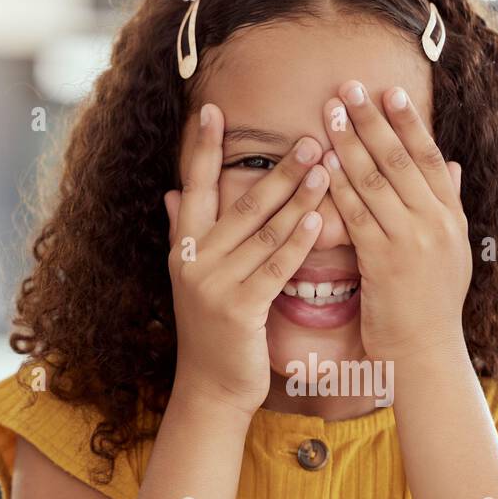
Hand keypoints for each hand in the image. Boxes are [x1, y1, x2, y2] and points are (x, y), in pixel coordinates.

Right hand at [163, 103, 330, 416]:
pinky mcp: (239, 310)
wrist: (212, 389)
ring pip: (263, 232)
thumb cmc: (213, 331)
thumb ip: (183, 233)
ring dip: (298, 198)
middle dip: (278, 169)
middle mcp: (193, 261)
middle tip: (311, 138)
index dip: (204, 149)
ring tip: (326, 168)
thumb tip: (171, 192)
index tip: (213, 109)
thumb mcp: (191, 280)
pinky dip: (298, 243)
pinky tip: (321, 220)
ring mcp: (214, 285)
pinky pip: (275, 268)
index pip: (195, 187)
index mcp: (183, 247)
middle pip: (241, 203)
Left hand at [320, 80, 470, 363]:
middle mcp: (437, 223)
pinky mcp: (386, 260)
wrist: (425, 353)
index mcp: (451, 218)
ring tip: (330, 113)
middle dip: (373, 121)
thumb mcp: (449, 251)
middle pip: (401, 159)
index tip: (388, 91)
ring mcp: (413, 241)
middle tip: (349, 88)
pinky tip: (321, 164)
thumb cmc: (429, 306)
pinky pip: (357, 214)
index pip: (428, 157)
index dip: (408, 122)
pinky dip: (338, 185)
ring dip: (350, 143)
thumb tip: (450, 164)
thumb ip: (446, 205)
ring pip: (377, 180)